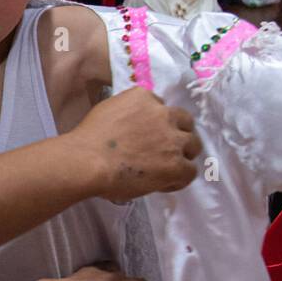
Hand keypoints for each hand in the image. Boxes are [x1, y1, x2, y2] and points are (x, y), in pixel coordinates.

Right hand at [66, 87, 201, 202]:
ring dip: (182, 155)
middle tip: (162, 149)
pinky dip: (179, 178)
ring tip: (166, 168)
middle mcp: (163, 113)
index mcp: (144, 97)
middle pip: (184, 121)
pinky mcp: (176, 164)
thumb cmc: (88, 139)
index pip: (161, 107)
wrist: (87, 161)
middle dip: (176, 134)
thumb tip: (134, 129)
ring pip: (193, 145)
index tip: (148, 136)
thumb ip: (128, 115)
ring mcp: (172, 139)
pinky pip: (190, 171)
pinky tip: (164, 183)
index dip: (157, 123)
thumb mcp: (108, 112)